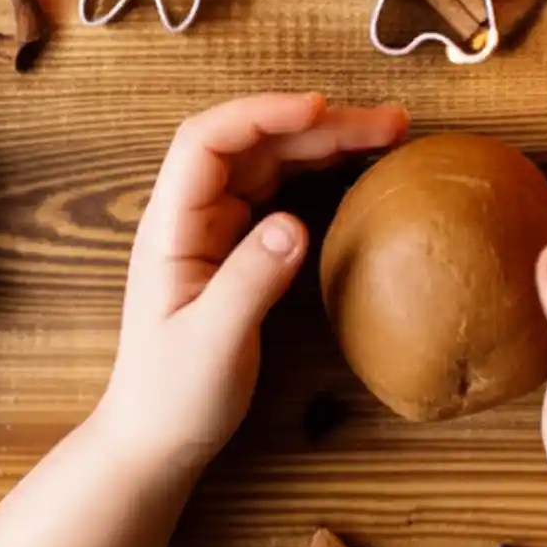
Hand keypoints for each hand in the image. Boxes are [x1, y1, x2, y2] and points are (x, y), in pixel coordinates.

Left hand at [95, 93, 407, 469]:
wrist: (156, 437)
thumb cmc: (172, 396)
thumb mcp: (212, 344)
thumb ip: (250, 282)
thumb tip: (297, 223)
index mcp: (171, 226)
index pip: (208, 142)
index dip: (262, 114)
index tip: (320, 109)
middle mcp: (193, 215)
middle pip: (253, 143)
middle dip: (318, 124)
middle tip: (390, 124)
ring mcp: (217, 229)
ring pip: (272, 162)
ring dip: (327, 143)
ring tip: (389, 135)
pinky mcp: (241, 248)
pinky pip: (283, 192)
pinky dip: (323, 174)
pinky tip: (358, 171)